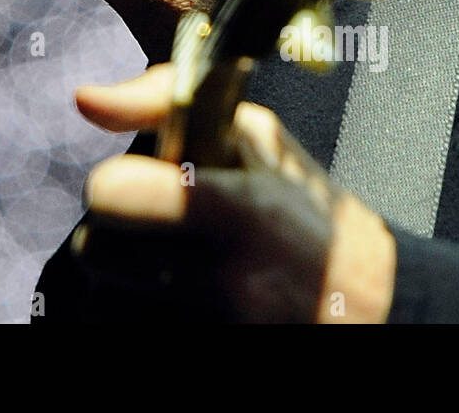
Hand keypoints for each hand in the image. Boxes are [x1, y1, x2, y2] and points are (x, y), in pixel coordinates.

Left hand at [74, 64, 396, 322]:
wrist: (373, 310)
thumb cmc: (301, 211)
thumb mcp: (255, 138)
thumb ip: (164, 101)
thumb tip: (85, 99)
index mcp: (237, 209)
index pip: (112, 194)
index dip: (114, 188)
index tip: (138, 185)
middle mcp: (223, 281)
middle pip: (94, 253)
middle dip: (113, 238)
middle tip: (155, 232)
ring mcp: (216, 329)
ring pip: (103, 302)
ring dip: (125, 286)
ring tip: (175, 272)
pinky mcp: (211, 359)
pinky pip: (125, 333)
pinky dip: (142, 316)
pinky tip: (180, 306)